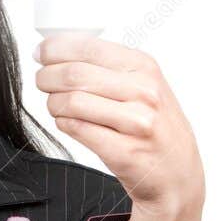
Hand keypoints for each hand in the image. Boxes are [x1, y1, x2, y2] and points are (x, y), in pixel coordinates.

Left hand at [34, 35, 204, 220]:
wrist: (178, 173)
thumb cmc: (155, 126)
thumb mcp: (144, 85)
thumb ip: (107, 67)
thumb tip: (56, 50)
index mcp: (145, 67)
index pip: (87, 47)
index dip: (54, 49)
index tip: (41, 54)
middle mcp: (144, 92)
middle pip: (73, 74)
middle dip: (46, 77)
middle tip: (42, 81)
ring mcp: (136, 122)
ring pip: (71, 102)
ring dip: (53, 103)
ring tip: (57, 106)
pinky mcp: (124, 151)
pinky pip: (76, 128)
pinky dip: (63, 123)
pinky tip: (68, 122)